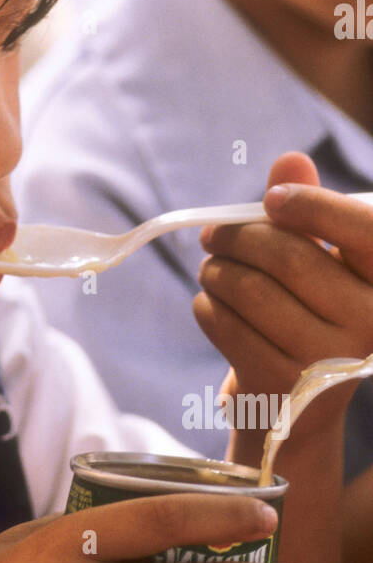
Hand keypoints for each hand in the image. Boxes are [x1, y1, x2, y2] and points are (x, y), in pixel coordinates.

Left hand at [194, 152, 372, 426]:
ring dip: (215, 271)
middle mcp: (369, 321)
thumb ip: (308, 209)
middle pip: (289, 257)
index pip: (363, 229)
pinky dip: (206, 306)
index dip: (312, 205)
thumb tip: (290, 160)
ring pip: (250, 290)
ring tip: (209, 270)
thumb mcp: (318, 259)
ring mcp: (327, 358)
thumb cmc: (309, 311)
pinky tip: (210, 303)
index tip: (269, 201)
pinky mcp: (283, 383)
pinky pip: (226, 324)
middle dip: (237, 237)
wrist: (298, 403)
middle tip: (211, 235)